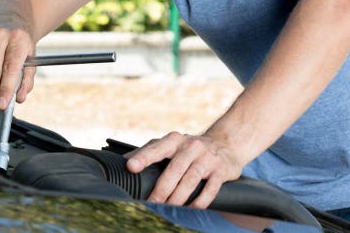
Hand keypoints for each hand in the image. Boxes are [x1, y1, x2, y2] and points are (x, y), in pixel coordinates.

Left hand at [125, 131, 242, 208]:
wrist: (225, 144)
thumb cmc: (190, 148)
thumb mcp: (171, 144)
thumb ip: (149, 151)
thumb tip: (123, 161)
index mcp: (174, 140)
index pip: (156, 148)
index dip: (143, 157)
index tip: (131, 167)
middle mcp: (191, 146)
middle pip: (174, 169)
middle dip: (161, 189)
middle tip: (151, 202)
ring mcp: (207, 157)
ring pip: (190, 180)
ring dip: (178, 197)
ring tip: (168, 208)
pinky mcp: (220, 169)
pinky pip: (210, 189)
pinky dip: (199, 201)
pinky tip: (192, 208)